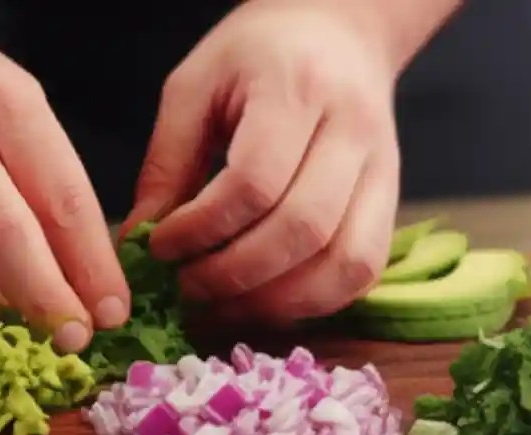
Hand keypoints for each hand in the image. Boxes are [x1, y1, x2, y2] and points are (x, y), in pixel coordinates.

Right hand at [0, 1, 128, 350]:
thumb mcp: (15, 105)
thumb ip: (48, 181)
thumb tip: (88, 278)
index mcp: (7, 106)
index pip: (63, 198)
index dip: (93, 267)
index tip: (112, 314)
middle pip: (0, 231)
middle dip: (43, 298)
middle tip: (71, 342)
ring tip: (1, 349)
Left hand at [124, 0, 448, 320]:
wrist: (340, 33)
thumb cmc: (257, 56)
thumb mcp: (196, 87)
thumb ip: (167, 163)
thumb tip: (139, 240)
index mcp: (298, 89)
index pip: (255, 182)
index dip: (202, 228)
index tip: (161, 246)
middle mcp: (354, 132)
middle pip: (303, 230)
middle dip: (235, 274)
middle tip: (186, 285)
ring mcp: (384, 172)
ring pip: (344, 263)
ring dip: (277, 302)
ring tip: (222, 305)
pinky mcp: (391, 204)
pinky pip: (362, 273)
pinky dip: (313, 302)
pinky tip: (265, 301)